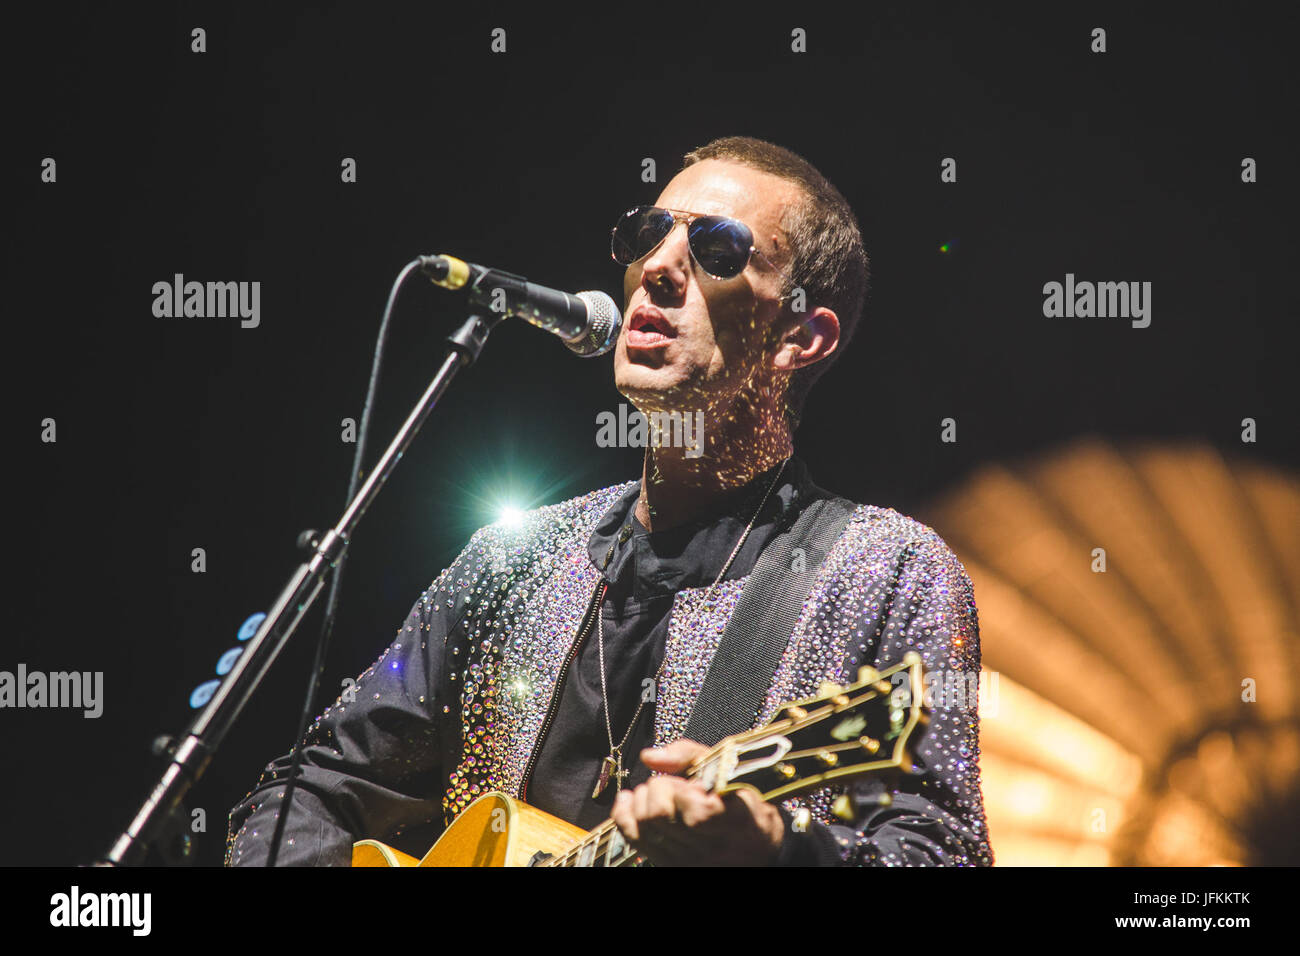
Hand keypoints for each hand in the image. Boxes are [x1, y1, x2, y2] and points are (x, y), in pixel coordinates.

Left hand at [609, 738, 785, 865]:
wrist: (761, 849)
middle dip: (657, 789)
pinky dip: (625, 816)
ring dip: (641, 800)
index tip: (691, 783)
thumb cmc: (747, 803)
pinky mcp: (673, 866)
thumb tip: (650, 756)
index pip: (694, 814)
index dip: (683, 791)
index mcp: (736, 822)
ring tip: (655, 792)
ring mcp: (691, 862)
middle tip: (671, 784)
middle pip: (659, 817)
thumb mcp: (730, 767)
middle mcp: (712, 848)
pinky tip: (629, 801)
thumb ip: (689, 755)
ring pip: (643, 829)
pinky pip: (635, 840)